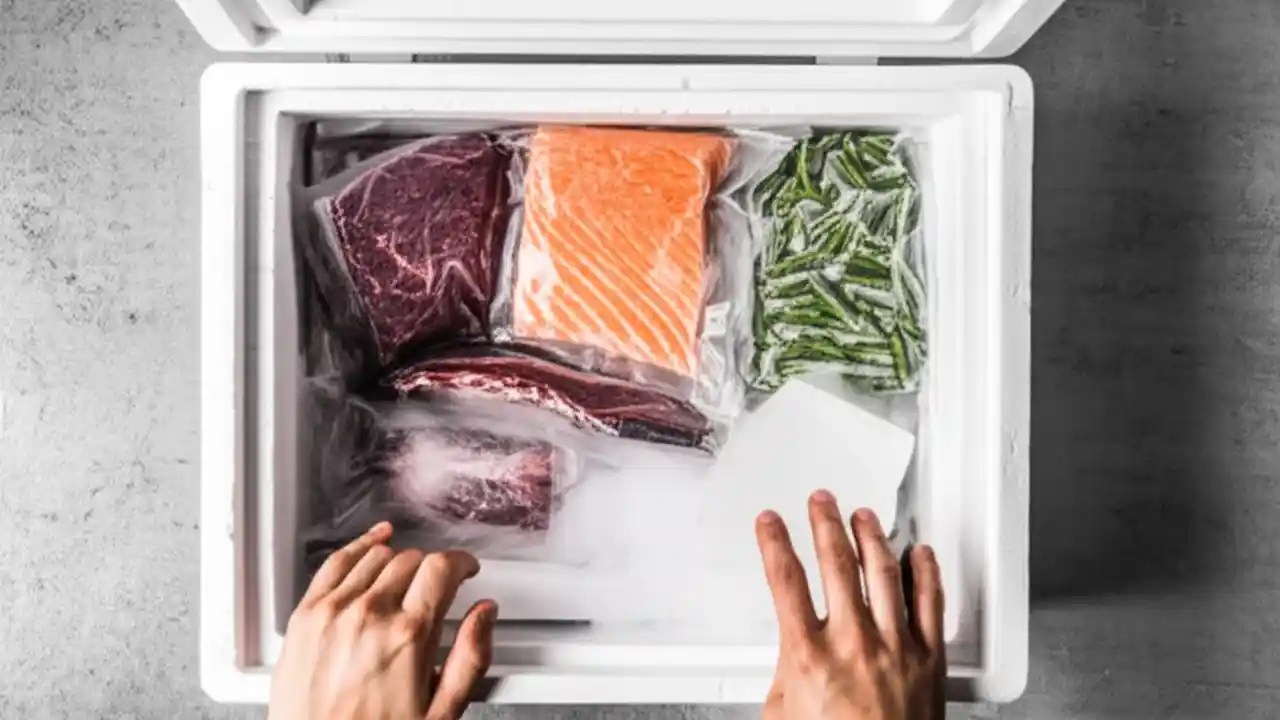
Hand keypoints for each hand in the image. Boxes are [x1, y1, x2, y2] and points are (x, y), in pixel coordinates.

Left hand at [269, 522, 495, 719]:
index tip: (465, 569)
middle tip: (438, 585)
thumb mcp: (441, 714)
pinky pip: (335, 562)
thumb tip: (485, 614)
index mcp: (408, 636)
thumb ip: (472, 657)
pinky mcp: (305, 616)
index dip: (462, 562)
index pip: (442, 568)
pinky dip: (358, 546)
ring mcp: (333, 611)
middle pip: (412, 560)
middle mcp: (370, 615)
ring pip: (377, 556)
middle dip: (432, 569)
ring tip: (408, 574)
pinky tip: (373, 543)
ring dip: (399, 560)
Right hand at [756, 491, 944, 719]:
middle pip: (836, 564)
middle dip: (824, 523)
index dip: (774, 543)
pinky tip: (920, 553)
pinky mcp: (928, 661)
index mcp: (808, 657)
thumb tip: (791, 653)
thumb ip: (788, 672)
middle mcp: (853, 645)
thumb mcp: (783, 714)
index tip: (770, 522)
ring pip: (883, 573)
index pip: (785, 581)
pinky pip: (929, 603)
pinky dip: (925, 572)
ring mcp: (895, 649)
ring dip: (871, 536)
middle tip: (820, 501)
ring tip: (862, 515)